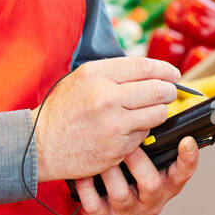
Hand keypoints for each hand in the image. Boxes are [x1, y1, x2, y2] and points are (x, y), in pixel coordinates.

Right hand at [34, 56, 181, 182]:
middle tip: (169, 92)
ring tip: (148, 111)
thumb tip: (151, 71)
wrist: (41, 145)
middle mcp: (106, 97)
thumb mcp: (82, 78)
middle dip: (169, 91)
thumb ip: (114, 72)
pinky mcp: (117, 147)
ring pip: (158, 114)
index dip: (165, 69)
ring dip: (159, 112)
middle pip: (158, 90)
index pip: (145, 66)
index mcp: (97, 74)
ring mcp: (113, 124)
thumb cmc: (62, 110)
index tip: (173, 74)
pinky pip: (144, 135)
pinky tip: (127, 129)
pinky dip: (141, 131)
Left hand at [73, 137, 199, 214]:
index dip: (188, 159)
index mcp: (166, 183)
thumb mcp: (146, 154)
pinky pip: (96, 207)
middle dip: (138, 162)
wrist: (100, 193)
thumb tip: (156, 109)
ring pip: (122, 195)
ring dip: (109, 174)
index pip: (183, 172)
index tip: (186, 141)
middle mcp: (151, 200)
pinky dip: (87, 189)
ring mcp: (130, 212)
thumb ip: (153, 140)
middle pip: (152, 185)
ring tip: (100, 156)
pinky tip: (83, 175)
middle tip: (127, 144)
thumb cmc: (126, 165)